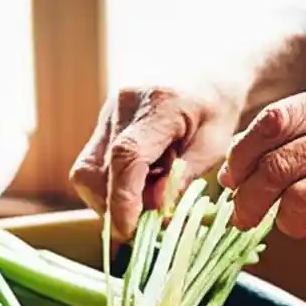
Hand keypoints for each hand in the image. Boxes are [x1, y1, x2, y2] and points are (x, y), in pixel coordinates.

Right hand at [70, 82, 242, 239]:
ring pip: (87, 172)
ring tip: (150, 196)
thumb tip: (157, 210)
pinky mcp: (102, 122)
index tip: (129, 231)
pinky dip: (112, 186)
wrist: (208, 75)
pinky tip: (141, 182)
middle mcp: (124, 103)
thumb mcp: (215, 146)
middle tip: (150, 220)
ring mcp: (107, 111)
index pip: (126, 157)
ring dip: (112, 199)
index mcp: (160, 103)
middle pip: (97, 170)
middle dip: (116, 207)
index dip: (123, 200)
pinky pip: (92, 165)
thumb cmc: (218, 110)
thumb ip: (184, 177)